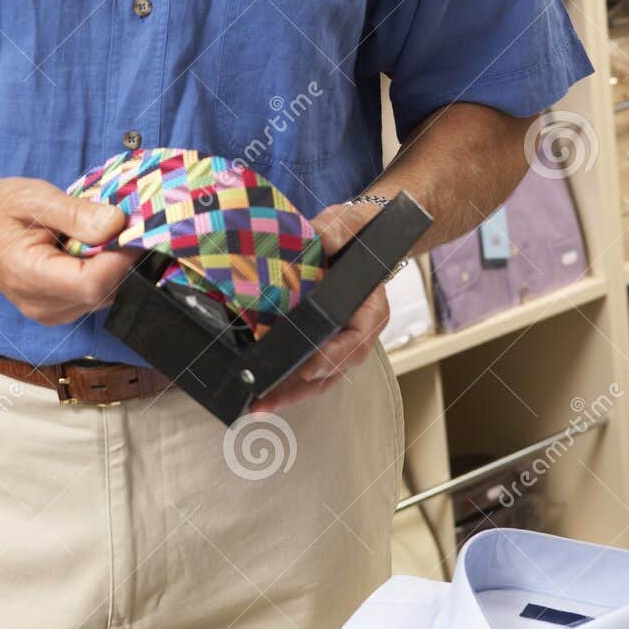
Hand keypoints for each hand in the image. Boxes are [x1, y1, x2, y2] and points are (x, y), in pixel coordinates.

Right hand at [0, 176, 139, 326]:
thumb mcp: (34, 197)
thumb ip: (77, 213)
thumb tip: (118, 223)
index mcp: (30, 276)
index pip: (92, 283)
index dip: (120, 257)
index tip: (130, 228)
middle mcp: (41, 305)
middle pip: (103, 292)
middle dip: (119, 259)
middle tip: (117, 224)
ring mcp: (48, 314)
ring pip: (103, 297)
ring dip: (110, 266)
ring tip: (94, 234)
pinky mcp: (56, 311)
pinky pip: (92, 297)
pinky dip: (99, 274)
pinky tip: (86, 250)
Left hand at [248, 199, 390, 414]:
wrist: (360, 235)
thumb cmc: (358, 232)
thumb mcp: (351, 222)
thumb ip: (339, 228)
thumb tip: (320, 238)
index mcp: (371, 307)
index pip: (357, 338)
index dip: (334, 356)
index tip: (309, 369)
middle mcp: (357, 330)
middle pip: (334, 368)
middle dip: (300, 389)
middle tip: (267, 402)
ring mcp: (339, 339)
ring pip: (319, 376)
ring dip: (290, 393)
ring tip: (258, 406)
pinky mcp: (322, 340)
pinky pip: (308, 367)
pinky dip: (287, 381)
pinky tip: (261, 391)